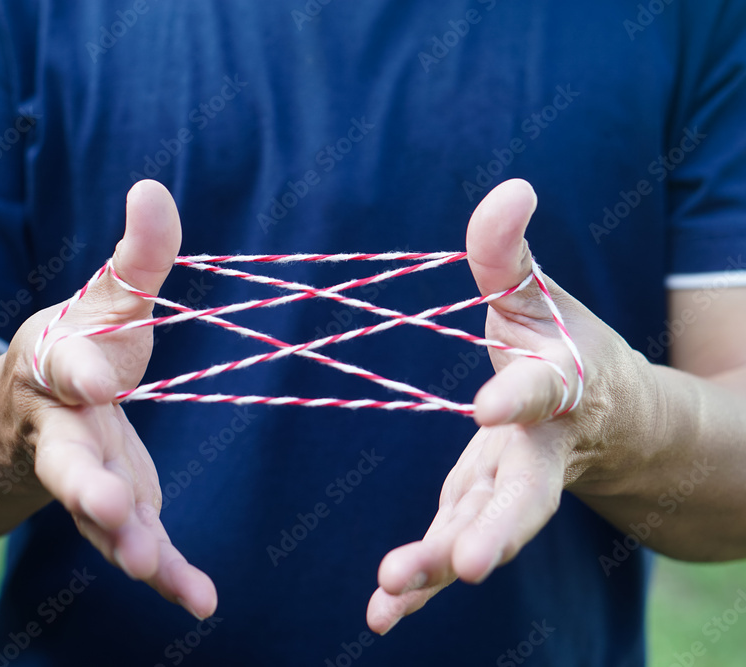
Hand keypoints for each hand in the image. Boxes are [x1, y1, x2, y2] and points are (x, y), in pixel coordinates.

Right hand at [0, 180, 217, 620]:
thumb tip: (153, 187)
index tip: (96, 377)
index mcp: (53, 369)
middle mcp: (60, 432)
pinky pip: (138, 547)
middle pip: (66, 462)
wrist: (25, 421)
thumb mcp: (104, 303)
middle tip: (107, 504)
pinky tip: (201, 601)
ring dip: (123, 539)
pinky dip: (168, 576)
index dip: (78, 371)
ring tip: (148, 563)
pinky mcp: (117, 511)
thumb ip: (135, 258)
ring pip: (96, 515)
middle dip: (85, 482)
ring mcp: (86, 480)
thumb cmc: (78, 351)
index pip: (63, 369)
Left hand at [365, 179, 649, 634]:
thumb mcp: (538, 295)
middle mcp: (538, 452)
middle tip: (469, 561)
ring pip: (479, 534)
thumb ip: (511, 253)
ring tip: (392, 590)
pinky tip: (379, 614)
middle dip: (495, 528)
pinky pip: (450, 550)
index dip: (520, 395)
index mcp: (559, 388)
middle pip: (524, 497)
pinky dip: (420, 585)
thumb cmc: (564, 345)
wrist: (602, 416)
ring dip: (437, 565)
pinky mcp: (476, 509)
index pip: (543, 391)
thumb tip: (511, 186)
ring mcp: (507, 489)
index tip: (491, 403)